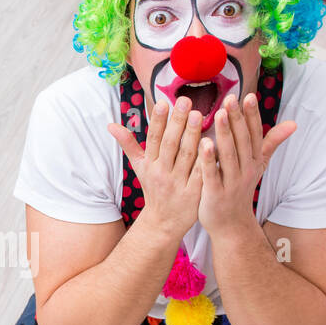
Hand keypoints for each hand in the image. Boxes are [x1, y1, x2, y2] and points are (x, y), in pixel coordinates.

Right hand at [108, 96, 204, 238]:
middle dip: (177, 122)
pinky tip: (215, 144)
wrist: (163, 224)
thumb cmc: (154, 189)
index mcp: (150, 165)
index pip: (153, 139)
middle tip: (185, 101)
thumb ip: (128, 144)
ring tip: (200, 114)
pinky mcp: (193, 195)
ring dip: (193, 135)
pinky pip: (200, 174)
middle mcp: (162, 173)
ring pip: (186, 157)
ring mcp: (178, 184)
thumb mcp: (140, 168)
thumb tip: (110, 124)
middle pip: (170, 145)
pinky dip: (206, 160)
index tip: (162, 102)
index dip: (157, 121)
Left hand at [198, 93, 295, 235]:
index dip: (252, 115)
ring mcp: (231, 182)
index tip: (248, 95)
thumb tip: (294, 123)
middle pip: (242, 141)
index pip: (254, 133)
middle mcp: (246, 169)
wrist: (231, 224)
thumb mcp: (258, 165)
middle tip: (230, 98)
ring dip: (224, 133)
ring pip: (228, 155)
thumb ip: (271, 142)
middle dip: (237, 119)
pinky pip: (212, 174)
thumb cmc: (240, 188)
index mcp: (254, 160)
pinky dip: (208, 159)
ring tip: (218, 113)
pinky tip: (203, 143)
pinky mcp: (215, 194)